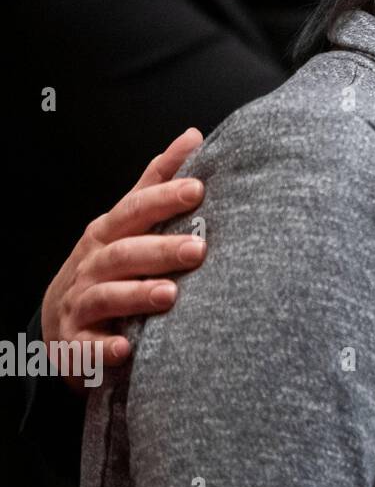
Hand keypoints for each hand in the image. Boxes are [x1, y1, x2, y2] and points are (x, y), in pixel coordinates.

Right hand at [41, 129, 208, 390]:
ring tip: (169, 295)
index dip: (163, 199)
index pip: (135, 211)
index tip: (197, 189)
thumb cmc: (108, 264)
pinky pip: (88, 348)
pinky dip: (105, 350)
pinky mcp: (77, 346)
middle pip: (124, 254)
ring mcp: (81, 305)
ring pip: (106, 297)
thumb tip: (192, 136)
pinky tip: (127, 349)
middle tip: (198, 250)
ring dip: (136, 295)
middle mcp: (92, 267)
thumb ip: (157, 181)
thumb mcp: (127, 222)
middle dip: (160, 251)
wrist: (64, 323)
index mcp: (108, 234)